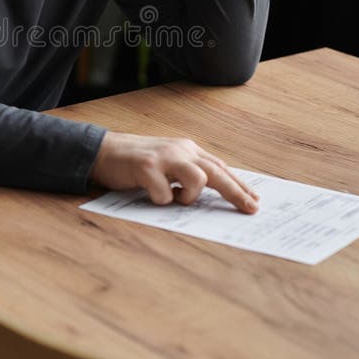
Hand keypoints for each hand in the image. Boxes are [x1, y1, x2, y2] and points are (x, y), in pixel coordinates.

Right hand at [90, 131, 259, 211]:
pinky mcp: (146, 167)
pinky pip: (165, 193)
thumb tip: (215, 196)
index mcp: (187, 150)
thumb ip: (188, 174)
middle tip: (250, 209)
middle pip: (216, 171)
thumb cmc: (137, 163)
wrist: (104, 152)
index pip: (220, 168)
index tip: (254, 201)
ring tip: (176, 198)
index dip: (238, 185)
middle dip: (236, 192)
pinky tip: (151, 194)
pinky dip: (161, 200)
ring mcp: (163, 157)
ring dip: (190, 196)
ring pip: (198, 178)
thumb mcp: (168, 164)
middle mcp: (179, 150)